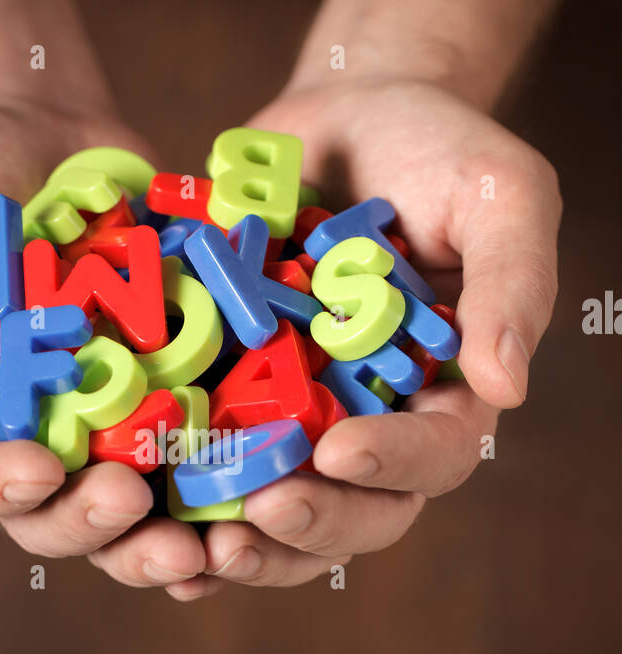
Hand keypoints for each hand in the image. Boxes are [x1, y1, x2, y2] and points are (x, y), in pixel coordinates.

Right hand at [0, 97, 208, 585]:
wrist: (38, 125)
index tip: (37, 469)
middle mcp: (36, 431)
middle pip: (54, 515)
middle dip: (91, 523)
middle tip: (129, 501)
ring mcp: (112, 415)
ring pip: (134, 510)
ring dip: (163, 538)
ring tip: (199, 542)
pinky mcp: (179, 385)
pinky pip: (206, 449)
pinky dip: (230, 480)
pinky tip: (260, 485)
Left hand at [158, 76, 560, 597]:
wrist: (348, 112)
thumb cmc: (439, 150)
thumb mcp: (500, 197)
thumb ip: (512, 285)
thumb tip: (506, 389)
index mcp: (443, 395)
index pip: (433, 457)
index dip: (391, 465)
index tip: (339, 451)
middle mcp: (369, 423)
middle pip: (354, 514)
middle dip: (309, 522)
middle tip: (259, 510)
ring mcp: (294, 417)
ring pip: (276, 513)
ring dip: (242, 540)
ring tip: (197, 542)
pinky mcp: (227, 396)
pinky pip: (204, 468)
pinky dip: (178, 508)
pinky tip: (141, 514)